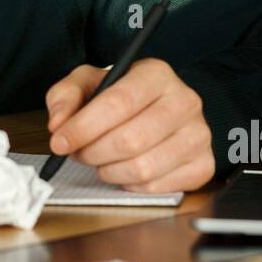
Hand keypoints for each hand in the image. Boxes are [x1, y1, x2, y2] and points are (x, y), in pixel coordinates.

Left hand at [44, 59, 215, 192]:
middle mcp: (184, 101)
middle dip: (93, 152)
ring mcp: (198, 134)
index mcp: (156, 74)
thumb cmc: (121, 96)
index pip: (118, 103)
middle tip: (79, 153)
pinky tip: (124, 169)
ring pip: (143, 168)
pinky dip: (130, 185)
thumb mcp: (88, 83)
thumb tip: (59, 124)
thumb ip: (65, 96)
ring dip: (109, 171)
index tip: (60, 142)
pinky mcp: (203, 164)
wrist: (159, 108)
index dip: (84, 127)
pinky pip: (157, 187)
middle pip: (130, 140)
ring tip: (101, 160)